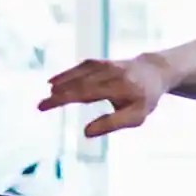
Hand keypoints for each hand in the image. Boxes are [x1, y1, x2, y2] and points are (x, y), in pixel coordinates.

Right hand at [38, 55, 170, 137]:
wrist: (155, 71)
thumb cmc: (144, 99)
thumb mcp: (136, 116)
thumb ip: (112, 123)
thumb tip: (86, 133)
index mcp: (122, 87)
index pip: (89, 93)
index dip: (68, 100)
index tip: (52, 108)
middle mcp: (113, 74)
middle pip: (82, 84)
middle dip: (60, 95)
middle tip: (40, 106)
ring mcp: (107, 66)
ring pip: (80, 74)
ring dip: (61, 83)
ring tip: (47, 97)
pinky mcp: (102, 62)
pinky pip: (82, 67)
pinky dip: (68, 74)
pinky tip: (54, 83)